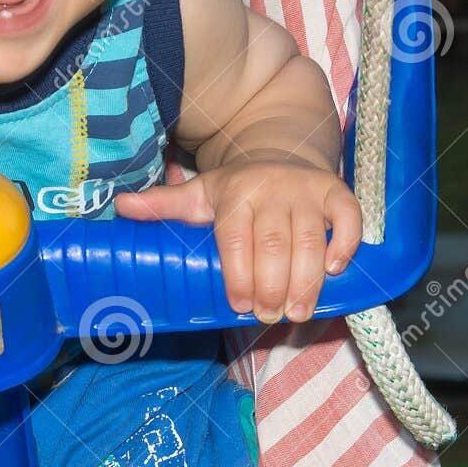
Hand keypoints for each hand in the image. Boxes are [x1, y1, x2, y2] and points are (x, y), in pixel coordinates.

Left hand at [113, 157, 361, 323]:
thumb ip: (163, 204)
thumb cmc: (237, 187)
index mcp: (234, 192)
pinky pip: (348, 218)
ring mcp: (306, 190)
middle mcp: (271, 188)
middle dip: (272, 285)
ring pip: (311, 238)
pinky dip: (345, 245)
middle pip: (274, 244)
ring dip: (306, 280)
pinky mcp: (337, 192)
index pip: (235, 238)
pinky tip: (334, 271)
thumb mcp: (199, 194)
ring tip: (297, 311)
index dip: (238, 275)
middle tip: (268, 316)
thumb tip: (119, 206)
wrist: (282, 150)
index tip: (240, 306)